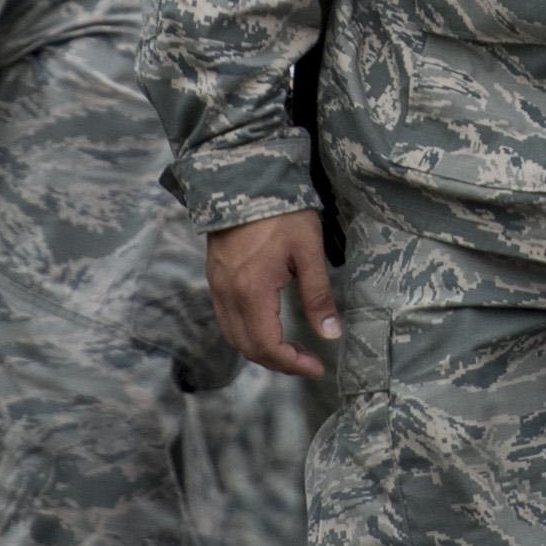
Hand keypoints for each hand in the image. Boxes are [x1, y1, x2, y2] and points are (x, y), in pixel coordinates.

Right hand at [211, 211, 340, 377]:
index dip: (292, 364)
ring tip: (291, 349)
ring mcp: (217, 286)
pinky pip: (226, 319)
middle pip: (247, 347)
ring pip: (233, 336)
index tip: (316, 367)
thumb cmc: (282, 212)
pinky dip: (246, 332)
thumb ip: (318, 296)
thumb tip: (331, 334)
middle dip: (278, 362)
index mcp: (251, 291)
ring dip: (261, 349)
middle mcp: (227, 294)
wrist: (245, 179)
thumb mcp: (308, 251)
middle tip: (307, 361)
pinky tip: (268, 326)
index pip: (267, 346)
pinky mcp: (214, 277)